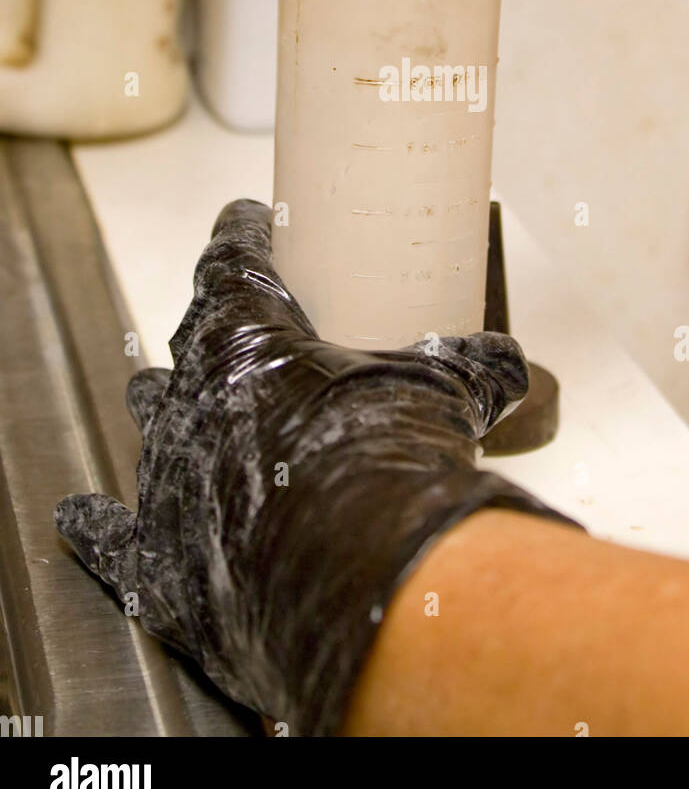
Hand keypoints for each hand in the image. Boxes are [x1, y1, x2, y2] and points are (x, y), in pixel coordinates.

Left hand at [54, 199, 570, 735]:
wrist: (360, 572)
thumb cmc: (389, 456)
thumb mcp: (446, 387)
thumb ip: (475, 362)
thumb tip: (507, 359)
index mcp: (247, 332)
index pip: (231, 258)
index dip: (240, 232)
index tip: (247, 216)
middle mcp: (192, 393)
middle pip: (188, 342)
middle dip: (209, 330)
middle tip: (237, 327)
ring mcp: (169, 476)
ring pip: (153, 424)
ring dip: (168, 411)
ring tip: (173, 403)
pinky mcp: (159, 557)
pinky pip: (112, 536)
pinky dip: (99, 525)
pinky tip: (81, 515)